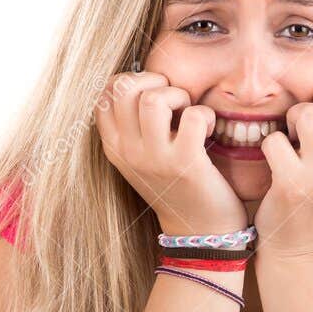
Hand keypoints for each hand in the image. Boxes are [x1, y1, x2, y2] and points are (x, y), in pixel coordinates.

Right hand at [93, 71, 247, 236]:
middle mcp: (128, 152)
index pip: (104, 94)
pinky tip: (208, 130)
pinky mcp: (186, 163)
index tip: (152, 94)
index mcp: (114, 147)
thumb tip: (138, 80)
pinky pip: (193, 115)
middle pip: (124, 88)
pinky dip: (205, 115)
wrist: (198, 231)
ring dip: (178, 96)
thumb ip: (133, 125)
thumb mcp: (141, 157)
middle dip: (154, 81)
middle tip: (173, 100)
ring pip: (154, 98)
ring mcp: (155, 159)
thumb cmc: (175, 184)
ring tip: (188, 113)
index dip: (131, 81)